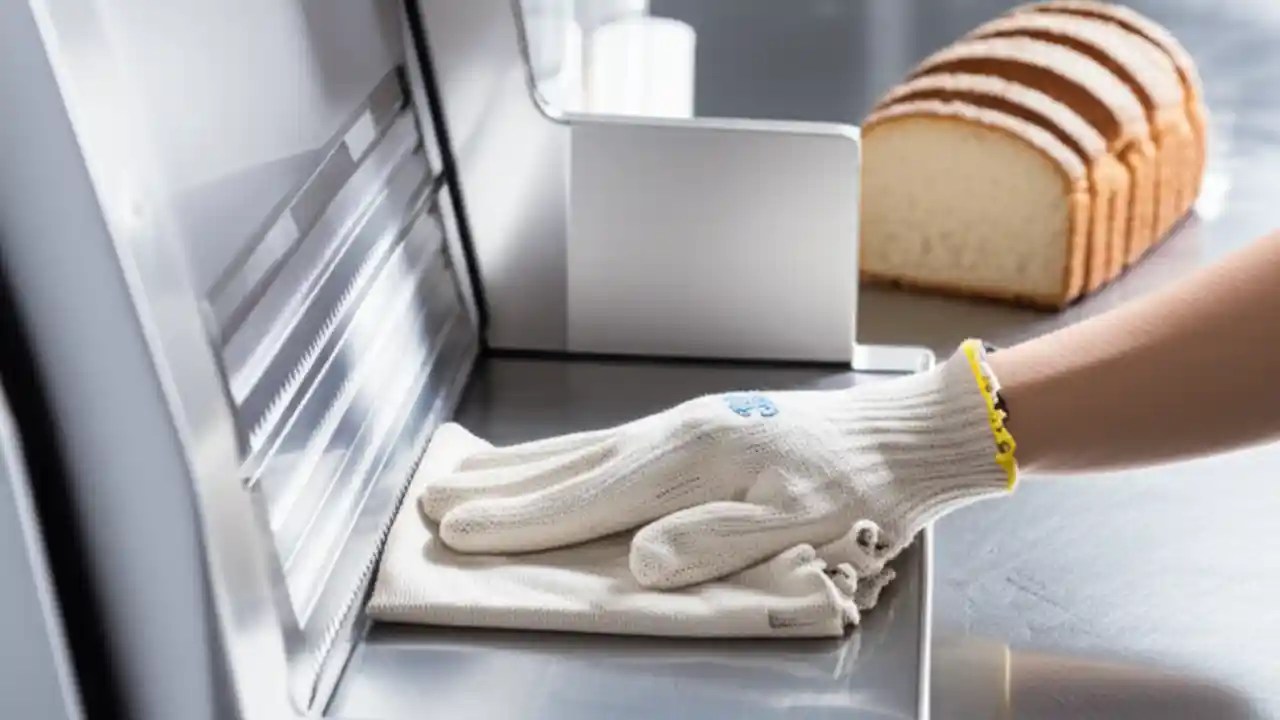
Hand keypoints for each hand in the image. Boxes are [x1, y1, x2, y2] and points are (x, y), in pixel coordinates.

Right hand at [420, 343, 1014, 588]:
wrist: (905, 437)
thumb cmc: (863, 490)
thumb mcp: (803, 526)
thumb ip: (719, 542)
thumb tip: (641, 559)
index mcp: (695, 461)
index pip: (588, 500)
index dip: (520, 522)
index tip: (461, 532)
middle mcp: (678, 434)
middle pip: (570, 467)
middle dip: (500, 490)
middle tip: (436, 503)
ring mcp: (685, 427)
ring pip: (586, 450)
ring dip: (524, 468)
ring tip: (473, 476)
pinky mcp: (699, 430)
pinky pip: (612, 446)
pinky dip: (567, 458)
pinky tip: (558, 466)